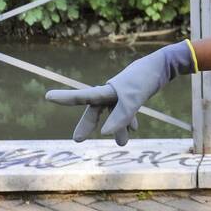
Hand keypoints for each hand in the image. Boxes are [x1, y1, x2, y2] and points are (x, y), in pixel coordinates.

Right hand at [45, 40, 195, 144]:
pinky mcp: (133, 93)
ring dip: (118, 127)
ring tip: (122, 144)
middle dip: (88, 124)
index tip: (47, 96)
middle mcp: (110, 91)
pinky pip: (127, 109)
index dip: (65, 98)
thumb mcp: (133, 101)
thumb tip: (104, 133)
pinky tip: (135, 129)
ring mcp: (121, 92)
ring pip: (114, 112)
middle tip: (77, 139)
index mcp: (107, 91)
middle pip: (95, 110)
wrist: (162, 66)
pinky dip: (129, 119)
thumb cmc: (144, 81)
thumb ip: (120, 117)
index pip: (83, 97)